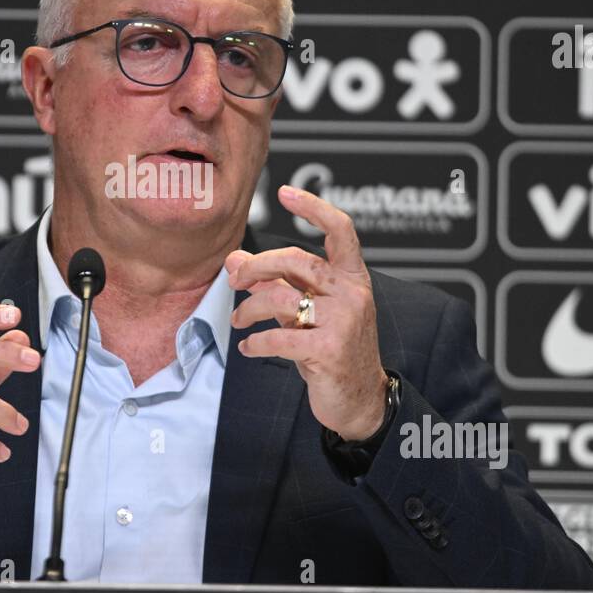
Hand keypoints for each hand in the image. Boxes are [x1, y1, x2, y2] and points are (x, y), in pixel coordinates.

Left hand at [226, 185, 387, 441]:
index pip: (340, 230)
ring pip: (281, 297)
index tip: (285, 192)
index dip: (313, 208)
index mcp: (352, 278)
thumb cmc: (331, 348)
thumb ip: (275, 282)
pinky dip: (256, 342)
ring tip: (238, 321)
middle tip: (234, 280)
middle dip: (256, 266)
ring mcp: (344, 322)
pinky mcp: (329, 351)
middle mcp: (352, 294)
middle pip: (296, 259)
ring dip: (249, 309)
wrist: (358, 400)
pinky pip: (279, 337)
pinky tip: (249, 347)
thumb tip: (234, 260)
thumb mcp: (306, 310)